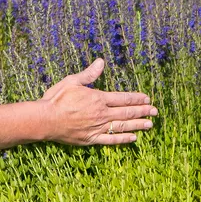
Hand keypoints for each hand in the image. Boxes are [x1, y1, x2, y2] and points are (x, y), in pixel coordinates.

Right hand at [37, 58, 157, 145]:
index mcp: (98, 98)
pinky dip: (123, 139)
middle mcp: (102, 114)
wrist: (45, 120)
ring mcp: (98, 128)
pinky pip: (111, 140)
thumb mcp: (72, 81)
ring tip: (150, 124)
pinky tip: (133, 138)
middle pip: (127, 112)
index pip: (123, 98)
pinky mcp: (91, 139)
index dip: (137, 98)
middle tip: (155, 111)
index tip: (147, 99)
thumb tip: (101, 62)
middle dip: (142, 111)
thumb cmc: (56, 99)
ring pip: (123, 126)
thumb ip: (89, 74)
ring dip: (138, 124)